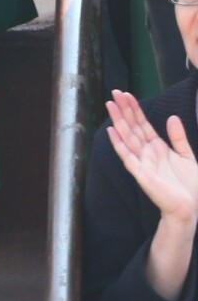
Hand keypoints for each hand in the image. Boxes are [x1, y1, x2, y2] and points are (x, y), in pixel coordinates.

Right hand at [107, 89, 197, 226]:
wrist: (190, 208)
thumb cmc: (189, 186)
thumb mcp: (187, 157)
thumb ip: (178, 137)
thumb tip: (171, 117)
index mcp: (157, 147)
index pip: (142, 124)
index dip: (135, 109)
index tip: (126, 94)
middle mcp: (147, 152)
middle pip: (133, 126)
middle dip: (124, 109)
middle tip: (115, 92)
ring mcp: (142, 162)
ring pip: (128, 137)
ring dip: (118, 121)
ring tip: (110, 105)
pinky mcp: (141, 174)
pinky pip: (127, 156)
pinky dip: (119, 143)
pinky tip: (112, 131)